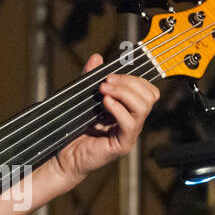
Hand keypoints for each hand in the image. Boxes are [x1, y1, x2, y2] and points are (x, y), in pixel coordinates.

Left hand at [52, 53, 161, 182]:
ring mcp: (129, 133)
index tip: (111, 75)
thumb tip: (97, 58)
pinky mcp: (122, 144)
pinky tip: (105, 103)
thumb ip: (90, 77)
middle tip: (107, 82)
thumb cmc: (75, 130)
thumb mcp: (83, 97)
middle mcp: (133, 120)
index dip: (133, 78)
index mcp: (128, 110)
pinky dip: (118, 109)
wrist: (65, 156)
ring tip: (104, 91)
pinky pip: (130, 124)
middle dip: (129, 82)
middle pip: (149, 96)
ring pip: (143, 107)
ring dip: (124, 93)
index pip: (147, 90)